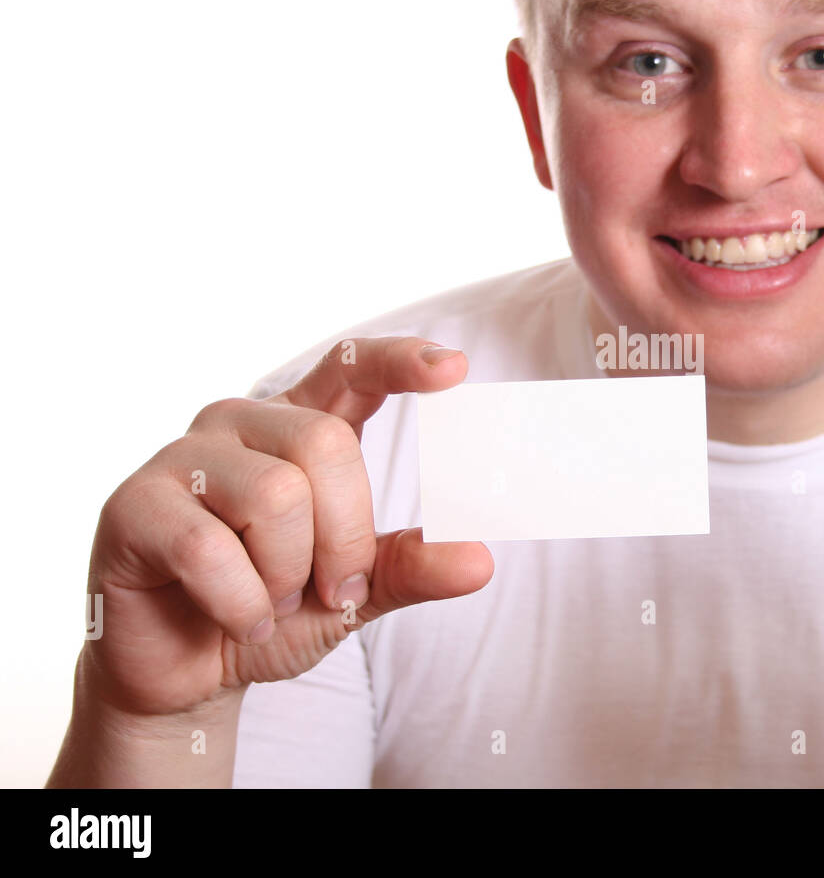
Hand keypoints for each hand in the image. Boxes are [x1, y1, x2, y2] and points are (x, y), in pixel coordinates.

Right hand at [80, 337, 492, 718]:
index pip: (350, 369)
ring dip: (289, 576)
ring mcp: (181, 457)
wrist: (185, 673)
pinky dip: (241, 604)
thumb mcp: (356, 593)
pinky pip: (209, 548)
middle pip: (325, 444)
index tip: (454, 368)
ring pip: (274, 495)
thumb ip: (410, 567)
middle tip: (333, 589)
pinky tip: (236, 620)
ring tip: (271, 603)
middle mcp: (240, 424)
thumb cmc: (271, 611)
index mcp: (297, 427)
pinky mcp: (133, 505)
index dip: (399, 361)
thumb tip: (480, 559)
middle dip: (344, 536)